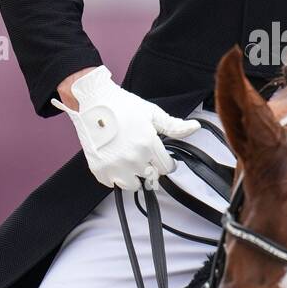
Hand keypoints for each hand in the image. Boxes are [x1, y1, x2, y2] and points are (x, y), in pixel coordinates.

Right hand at [51, 65, 199, 189]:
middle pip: (150, 176)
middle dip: (149, 166)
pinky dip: (114, 176)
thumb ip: (173, 126)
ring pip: (133, 185)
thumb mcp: (151, 113)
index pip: (166, 168)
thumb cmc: (121, 105)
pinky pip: (112, 184)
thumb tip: (195, 127)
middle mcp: (133, 158)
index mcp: (148, 144)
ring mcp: (115, 166)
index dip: (165, 161)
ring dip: (133, 176)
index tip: (159, 156)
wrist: (91, 102)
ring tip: (127, 159)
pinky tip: (113, 160)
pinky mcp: (99, 170)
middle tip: (140, 152)